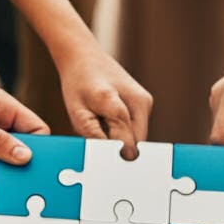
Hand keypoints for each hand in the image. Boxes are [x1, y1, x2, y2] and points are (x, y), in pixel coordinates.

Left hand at [56, 43, 152, 158]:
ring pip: (138, 138)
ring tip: (103, 123)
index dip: (117, 159)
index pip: (127, 147)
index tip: (107, 168)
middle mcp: (139, 103)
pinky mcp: (145, 103)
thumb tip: (113, 158)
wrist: (84, 56)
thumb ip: (96, 138)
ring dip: (121, 139)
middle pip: (136, 144)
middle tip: (100, 141)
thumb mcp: (78, 114)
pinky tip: (109, 117)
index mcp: (117, 105)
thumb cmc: (78, 84)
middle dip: (119, 149)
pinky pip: (136, 128)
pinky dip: (124, 130)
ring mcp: (145, 102)